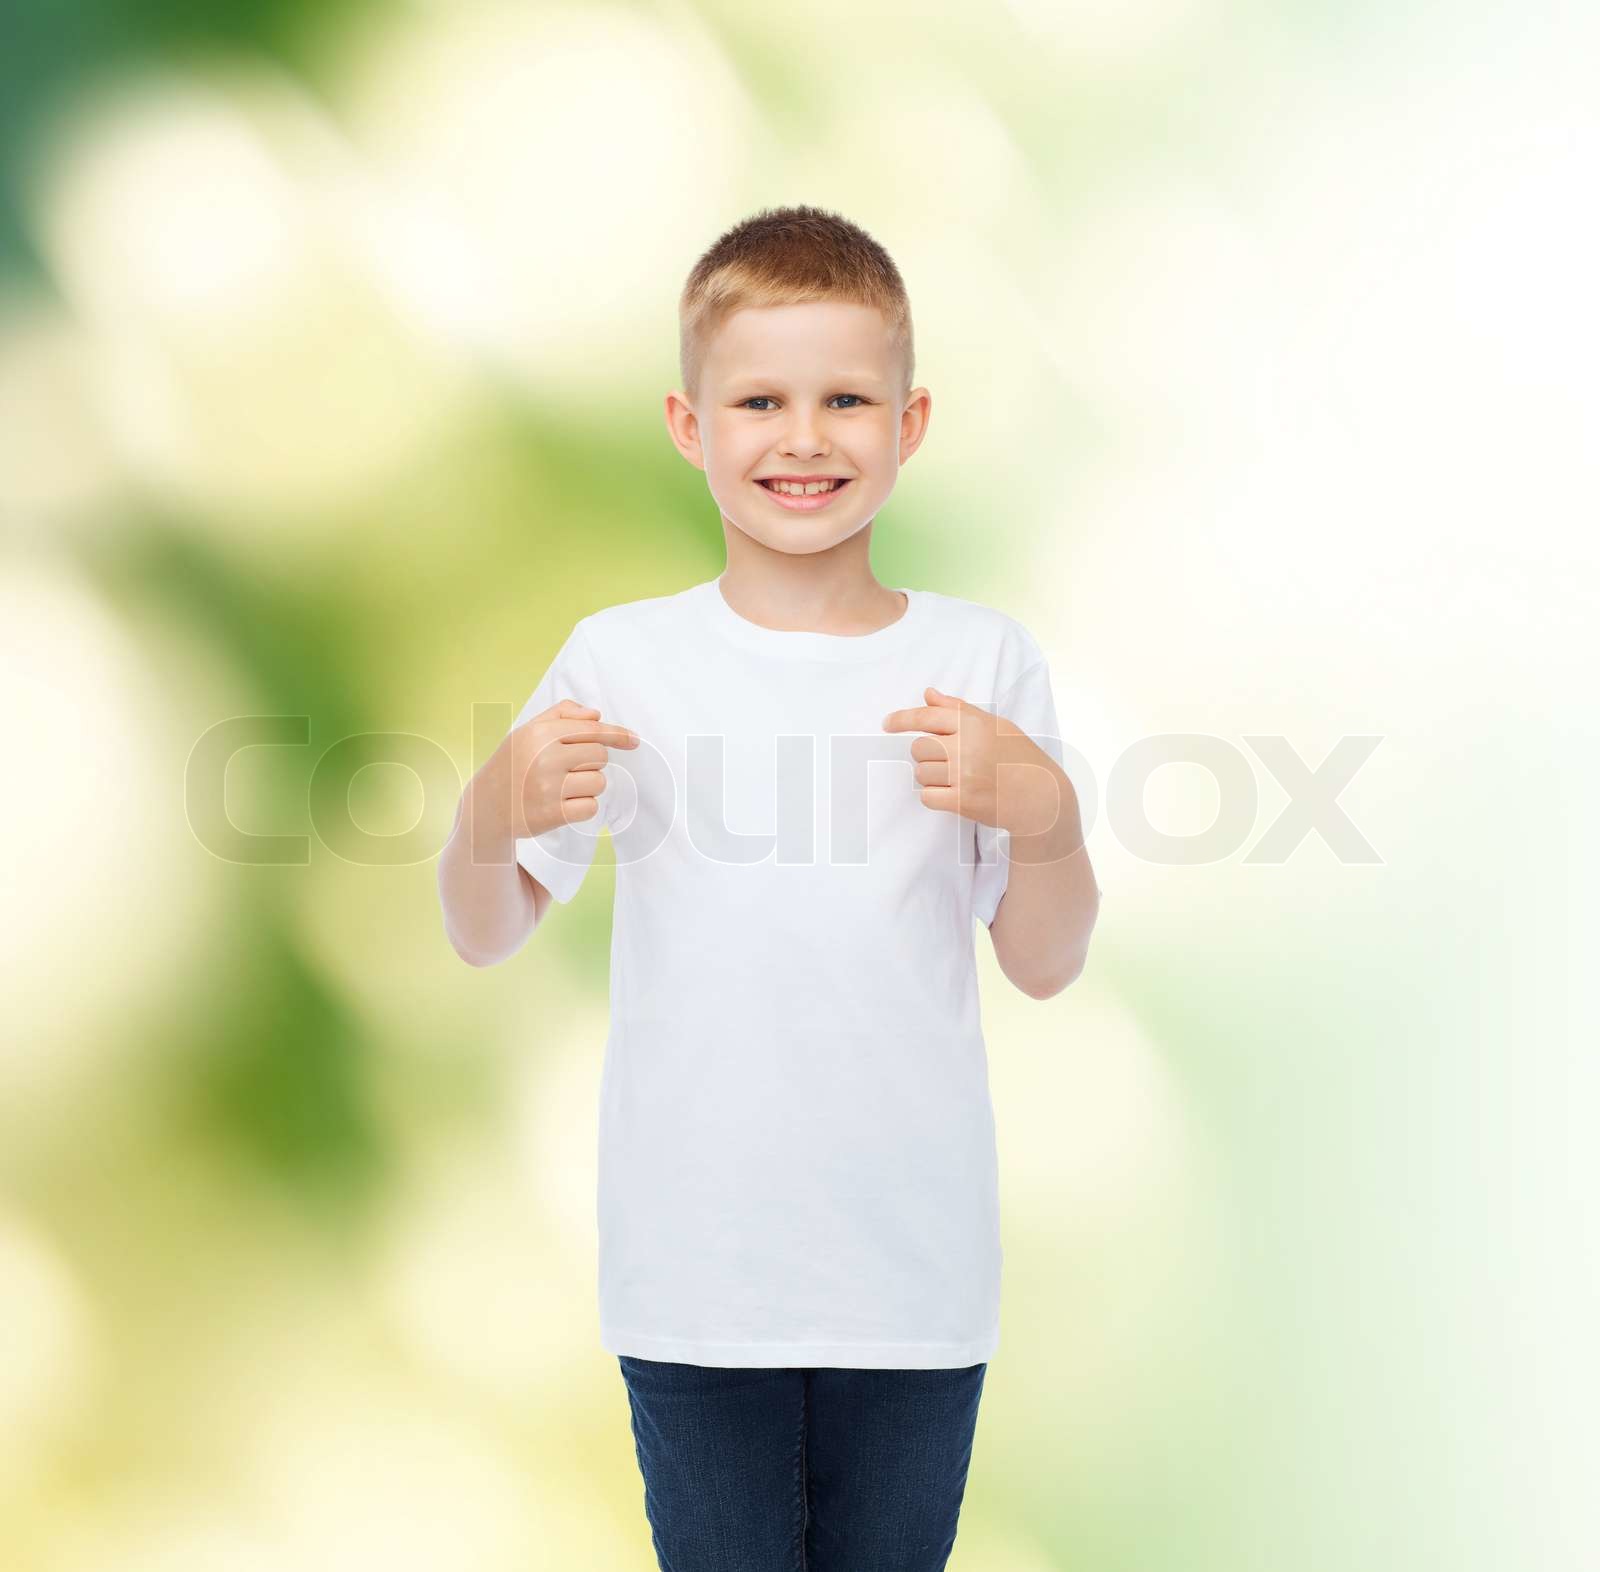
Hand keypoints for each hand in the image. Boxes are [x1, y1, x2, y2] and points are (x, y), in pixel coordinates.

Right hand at [471, 699, 637, 845]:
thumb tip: (596, 714)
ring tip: (563, 786)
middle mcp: (545, 758)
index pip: (592, 730)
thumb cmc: (513, 764)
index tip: (633, 740)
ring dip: (588, 785)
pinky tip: (563, 803)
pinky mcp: (554, 814)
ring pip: (599, 782)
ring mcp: (549, 787)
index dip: (617, 735)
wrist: (487, 805)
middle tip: (569, 768)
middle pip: (600, 756)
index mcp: (540, 734)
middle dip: (592, 762)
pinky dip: (583, 806)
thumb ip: (562, 714)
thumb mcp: (528, 730)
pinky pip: (591, 807)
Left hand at [882, 685, 1068, 837]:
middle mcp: (966, 747)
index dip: (902, 719)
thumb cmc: (1018, 756)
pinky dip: (933, 795)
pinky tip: (951, 792)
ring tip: (954, 777)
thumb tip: (928, 694)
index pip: (927, 716)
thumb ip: (958, 708)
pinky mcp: (962, 801)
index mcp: (973, 724)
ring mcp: (963, 775)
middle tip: (946, 759)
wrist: (1040, 796)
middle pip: (918, 747)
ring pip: (921, 772)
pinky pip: (927, 796)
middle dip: (925, 753)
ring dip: (930, 775)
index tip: (887, 723)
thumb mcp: (995, 724)